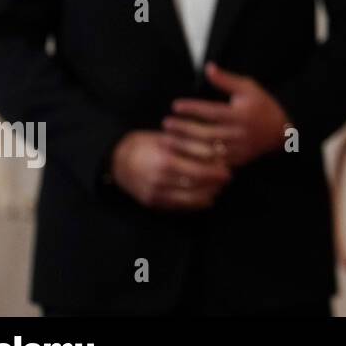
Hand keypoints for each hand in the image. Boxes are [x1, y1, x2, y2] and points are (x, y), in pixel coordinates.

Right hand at [110, 129, 231, 209]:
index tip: (228, 167)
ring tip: (219, 188)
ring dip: (208, 194)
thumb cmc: (146, 144)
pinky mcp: (152, 203)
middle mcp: (160, 178)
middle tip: (228, 178)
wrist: (117, 161)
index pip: (199, 167)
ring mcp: (155, 193)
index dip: (216, 169)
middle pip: (197, 183)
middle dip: (215, 182)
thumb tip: (216, 152)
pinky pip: (179, 206)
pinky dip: (195, 204)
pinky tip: (206, 199)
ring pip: (190, 198)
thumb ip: (189, 146)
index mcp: (165, 159)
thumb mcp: (167, 138)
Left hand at [163, 61, 290, 168]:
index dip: (192, 109)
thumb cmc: (263, 106)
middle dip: (184, 128)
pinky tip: (181, 155)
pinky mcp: (236, 162)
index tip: (175, 105)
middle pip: (206, 133)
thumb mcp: (249, 88)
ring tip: (168, 139)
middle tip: (166, 124)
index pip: (212, 111)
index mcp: (241, 114)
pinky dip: (195, 160)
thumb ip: (226, 79)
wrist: (282, 133)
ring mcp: (238, 150)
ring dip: (185, 145)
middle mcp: (239, 133)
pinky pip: (212, 163)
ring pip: (207, 150)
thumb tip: (208, 67)